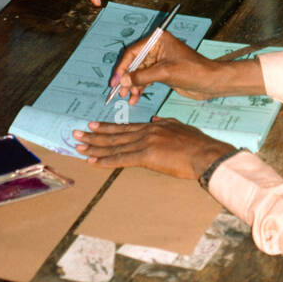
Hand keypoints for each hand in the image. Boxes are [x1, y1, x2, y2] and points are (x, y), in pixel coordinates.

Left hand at [73, 115, 234, 177]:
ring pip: (114, 145)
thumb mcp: (180, 127)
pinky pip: (121, 159)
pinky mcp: (146, 155)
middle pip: (115, 134)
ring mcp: (145, 142)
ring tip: (79, 145)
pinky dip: (105, 160)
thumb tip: (155, 119)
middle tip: (76, 133)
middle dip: (94, 134)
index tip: (93, 125)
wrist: (206, 153)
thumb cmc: (197, 144)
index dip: (107, 127)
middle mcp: (146, 131)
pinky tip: (93, 162)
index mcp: (153, 126)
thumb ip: (166, 123)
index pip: (125, 127)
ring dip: (94, 147)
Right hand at [110, 30, 223, 104]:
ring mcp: (160, 60)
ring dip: (133, 85)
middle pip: (135, 63)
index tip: (115, 81)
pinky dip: (140, 88)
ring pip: (139, 72)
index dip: (122, 67)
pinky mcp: (163, 72)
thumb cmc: (193, 71)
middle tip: (119, 92)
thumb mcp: (165, 72)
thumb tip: (123, 81)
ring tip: (128, 98)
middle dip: (127, 78)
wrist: (210, 82)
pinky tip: (136, 98)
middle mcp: (157, 48)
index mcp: (158, 40)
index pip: (133, 52)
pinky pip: (146, 79)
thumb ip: (142, 76)